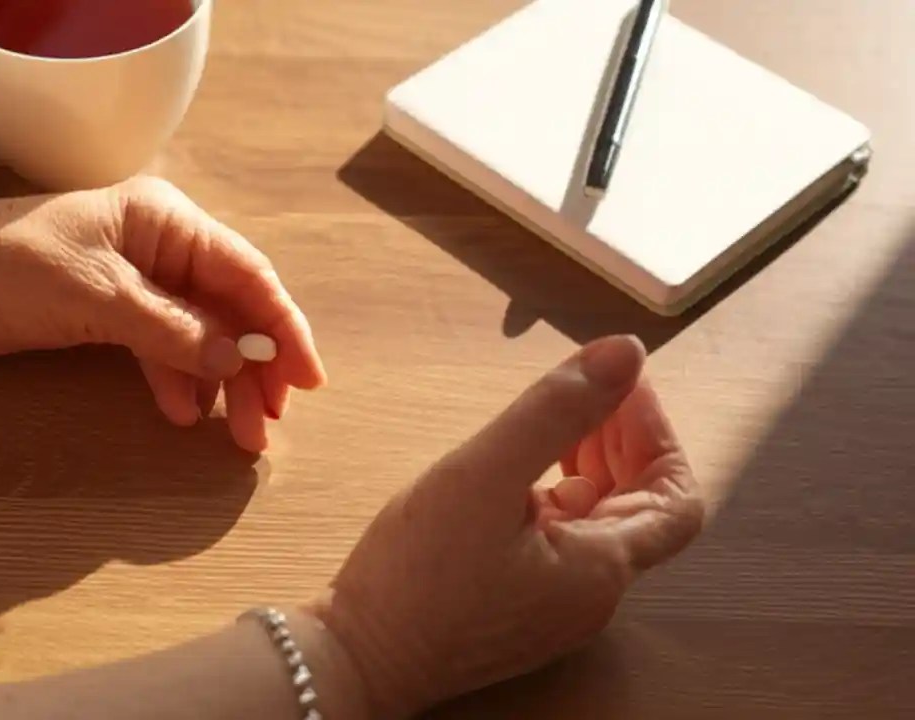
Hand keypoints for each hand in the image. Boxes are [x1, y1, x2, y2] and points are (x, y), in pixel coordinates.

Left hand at [0, 177, 325, 451]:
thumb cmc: (10, 267)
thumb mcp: (99, 296)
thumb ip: (173, 329)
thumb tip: (236, 360)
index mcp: (166, 221)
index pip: (245, 273)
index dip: (282, 325)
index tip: (307, 377)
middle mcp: (161, 246)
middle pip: (228, 308)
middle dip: (252, 365)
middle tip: (267, 424)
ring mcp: (137, 281)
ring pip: (198, 334)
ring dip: (218, 382)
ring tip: (237, 434)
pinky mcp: (110, 313)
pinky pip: (161, 347)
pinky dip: (175, 379)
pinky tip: (183, 413)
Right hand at [306, 335, 704, 716]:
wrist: (357, 661)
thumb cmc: (418, 576)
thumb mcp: (483, 476)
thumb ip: (554, 412)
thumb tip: (626, 351)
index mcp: (600, 567)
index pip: (674, 496)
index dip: (657, 433)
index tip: (618, 385)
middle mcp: (591, 594)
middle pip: (639, 508)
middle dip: (623, 440)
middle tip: (587, 388)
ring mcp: (553, 605)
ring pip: (598, 524)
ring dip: (591, 465)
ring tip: (556, 421)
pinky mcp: (516, 606)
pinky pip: (558, 543)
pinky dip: (556, 496)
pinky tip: (518, 475)